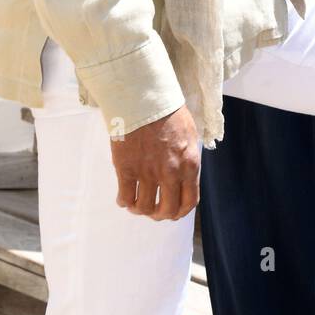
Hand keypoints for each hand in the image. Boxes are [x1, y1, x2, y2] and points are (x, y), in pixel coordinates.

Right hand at [110, 104, 200, 221]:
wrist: (144, 99)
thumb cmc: (168, 112)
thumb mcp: (190, 136)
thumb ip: (188, 159)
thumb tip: (185, 177)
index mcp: (189, 165)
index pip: (189, 202)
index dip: (180, 212)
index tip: (173, 212)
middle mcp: (170, 173)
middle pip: (167, 210)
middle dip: (160, 215)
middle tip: (154, 211)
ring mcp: (148, 172)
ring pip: (145, 207)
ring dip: (141, 210)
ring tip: (137, 205)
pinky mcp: (127, 169)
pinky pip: (125, 197)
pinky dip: (124, 202)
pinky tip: (124, 198)